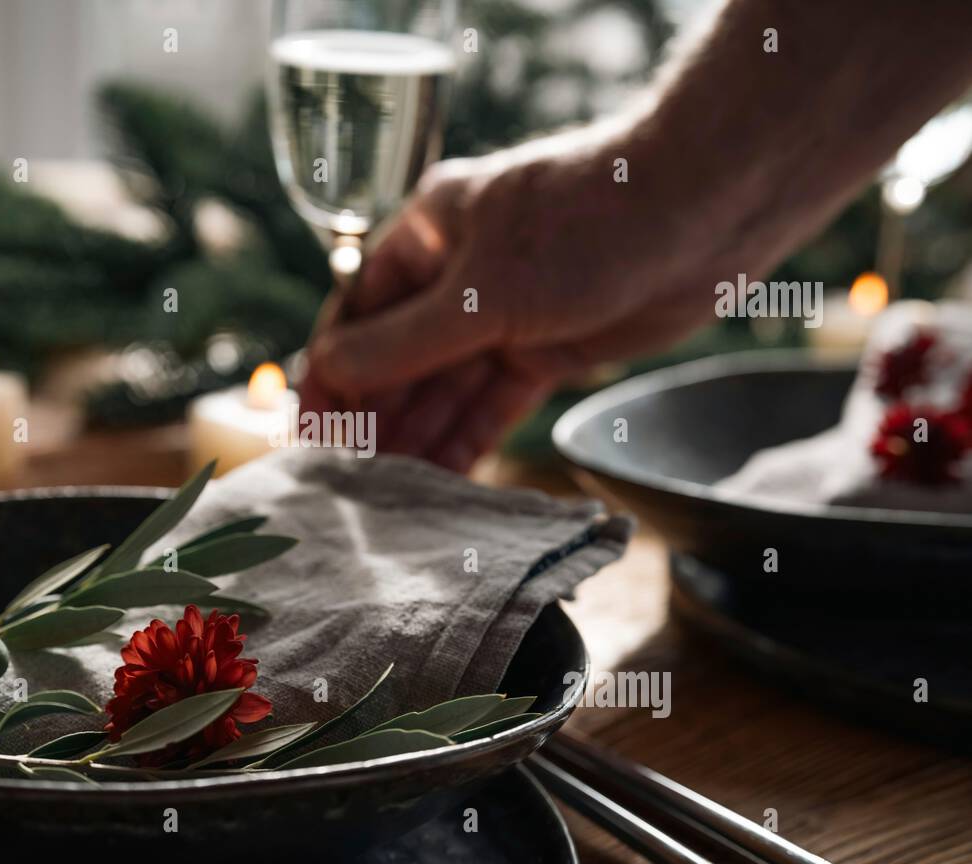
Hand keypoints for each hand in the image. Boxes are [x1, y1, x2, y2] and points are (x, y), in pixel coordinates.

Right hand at [299, 132, 730, 472]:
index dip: (331, 378)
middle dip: (375, 418)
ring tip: (387, 497)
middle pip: (398, 359)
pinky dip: (468, 439)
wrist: (703, 215)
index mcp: (425, 236)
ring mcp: (503, 314)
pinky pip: (492, 403)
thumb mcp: (480, 292)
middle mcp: (458, 276)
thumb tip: (325, 374)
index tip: (311, 436)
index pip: (357, 316)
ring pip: (445, 388)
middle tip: (349, 483)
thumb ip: (402, 343)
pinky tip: (441, 481)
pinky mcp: (546, 348)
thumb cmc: (585, 226)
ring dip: (418, 437)